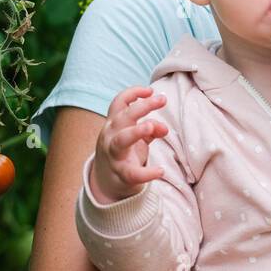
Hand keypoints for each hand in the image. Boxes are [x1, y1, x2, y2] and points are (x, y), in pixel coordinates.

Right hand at [90, 85, 168, 203]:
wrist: (106, 181)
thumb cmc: (124, 151)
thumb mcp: (136, 136)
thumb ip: (151, 128)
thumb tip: (165, 128)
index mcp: (114, 124)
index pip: (119, 103)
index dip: (133, 93)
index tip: (150, 90)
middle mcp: (110, 136)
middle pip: (123, 117)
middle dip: (142, 106)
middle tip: (162, 99)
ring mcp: (114, 155)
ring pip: (121, 141)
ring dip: (135, 131)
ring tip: (150, 127)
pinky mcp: (121, 174)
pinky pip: (132, 173)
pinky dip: (146, 173)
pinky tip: (160, 171)